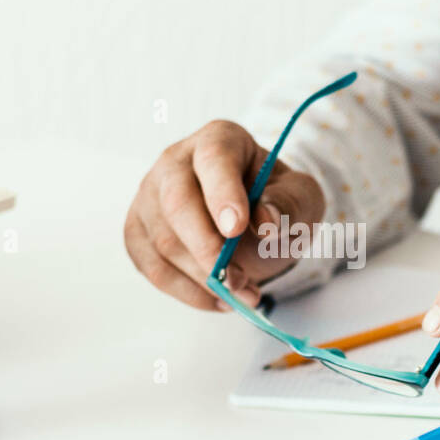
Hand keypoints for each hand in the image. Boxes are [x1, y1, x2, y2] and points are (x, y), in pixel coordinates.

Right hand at [124, 120, 324, 310]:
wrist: (255, 220)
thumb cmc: (275, 201)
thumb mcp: (300, 197)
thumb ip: (289, 204)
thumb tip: (266, 222)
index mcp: (219, 140)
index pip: (213, 159)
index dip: (222, 193)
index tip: (236, 228)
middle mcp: (175, 161)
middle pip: (176, 202)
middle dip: (207, 249)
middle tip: (239, 280)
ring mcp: (150, 196)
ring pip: (163, 242)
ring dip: (203, 279)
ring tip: (243, 294)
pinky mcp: (138, 231)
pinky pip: (153, 268)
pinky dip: (187, 292)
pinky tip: (218, 299)